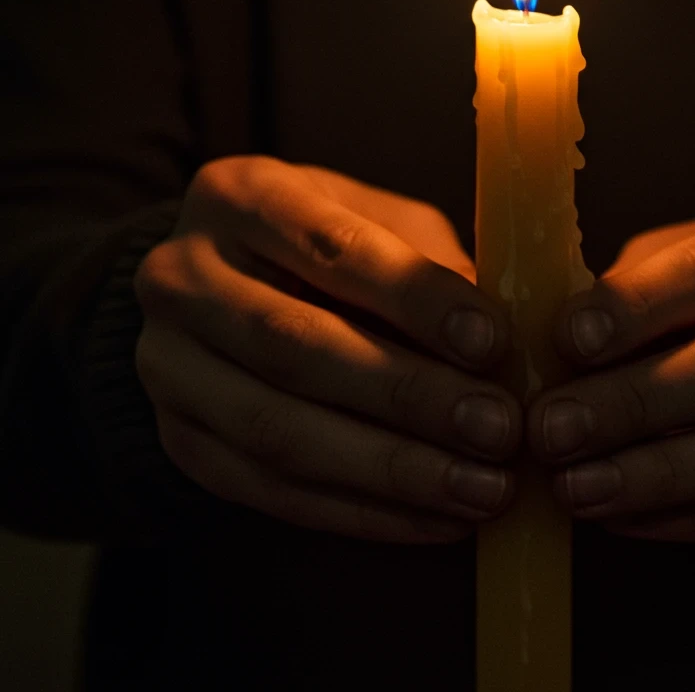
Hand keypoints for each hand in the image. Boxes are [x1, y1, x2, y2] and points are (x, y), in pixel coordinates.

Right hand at [134, 155, 519, 543]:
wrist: (232, 286)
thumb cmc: (333, 246)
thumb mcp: (381, 224)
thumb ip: (432, 271)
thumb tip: (506, 348)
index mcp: (242, 197)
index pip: (333, 247)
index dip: (416, 298)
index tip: (492, 342)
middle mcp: (182, 274)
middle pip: (295, 344)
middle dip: (408, 395)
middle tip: (498, 429)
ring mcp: (168, 363)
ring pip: (277, 430)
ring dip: (391, 470)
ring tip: (482, 489)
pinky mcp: (180, 438)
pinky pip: (269, 491)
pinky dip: (361, 512)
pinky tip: (436, 519)